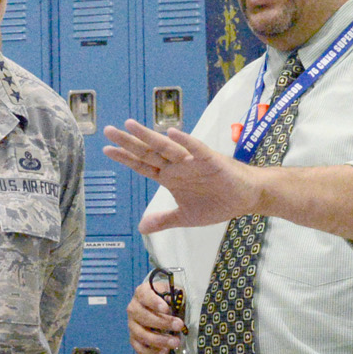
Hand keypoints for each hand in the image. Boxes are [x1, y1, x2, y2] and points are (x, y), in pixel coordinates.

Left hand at [103, 121, 262, 232]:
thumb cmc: (218, 202)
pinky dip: (184, 140)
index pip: (142, 165)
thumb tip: (141, 228)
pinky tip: (170, 132)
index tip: (106, 149)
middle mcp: (177, 165)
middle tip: (108, 130)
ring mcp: (192, 161)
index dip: (125, 158)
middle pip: (148, 152)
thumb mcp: (185, 216)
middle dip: (128, 142)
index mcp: (170, 177)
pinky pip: (195, 148)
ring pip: (166, 146)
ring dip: (148, 136)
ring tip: (130, 125)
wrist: (246, 197)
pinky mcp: (210, 160)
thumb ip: (163, 220)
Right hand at [128, 279, 185, 353]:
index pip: (145, 296)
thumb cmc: (167, 299)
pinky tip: (165, 352)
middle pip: (143, 317)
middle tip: (179, 326)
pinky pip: (139, 348)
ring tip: (175, 343)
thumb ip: (174, 296)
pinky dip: (151, 352)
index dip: (154, 303)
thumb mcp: (172, 292)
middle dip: (162, 323)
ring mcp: (132, 325)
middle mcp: (133, 308)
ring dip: (158, 340)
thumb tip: (174, 303)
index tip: (167, 309)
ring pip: (141, 334)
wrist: (159, 308)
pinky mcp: (133, 338)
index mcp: (142, 293)